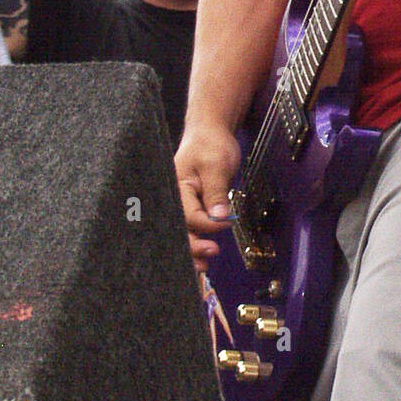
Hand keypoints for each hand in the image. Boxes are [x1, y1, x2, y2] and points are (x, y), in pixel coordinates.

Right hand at [174, 123, 241, 274]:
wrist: (211, 134)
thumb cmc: (210, 144)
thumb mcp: (215, 165)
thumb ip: (216, 191)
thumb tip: (219, 217)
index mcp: (174, 188)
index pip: (188, 215)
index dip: (207, 224)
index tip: (225, 222)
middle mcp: (174, 199)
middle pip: (179, 230)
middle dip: (192, 247)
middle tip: (210, 254)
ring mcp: (182, 205)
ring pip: (184, 233)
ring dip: (193, 250)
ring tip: (204, 267)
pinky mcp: (192, 208)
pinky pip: (192, 229)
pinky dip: (197, 241)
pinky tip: (203, 256)